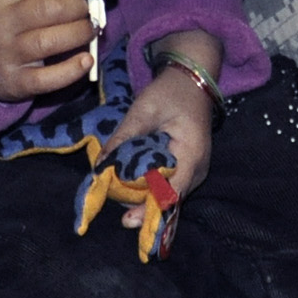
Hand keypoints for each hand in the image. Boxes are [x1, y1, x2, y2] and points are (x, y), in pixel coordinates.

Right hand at [0, 0, 112, 102]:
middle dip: (81, 8)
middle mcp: (1, 22)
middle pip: (49, 9)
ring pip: (48, 42)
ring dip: (79, 34)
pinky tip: (86, 61)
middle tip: (93, 12)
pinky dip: (71, 70)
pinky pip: (46, 79)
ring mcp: (5, 54)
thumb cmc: (7, 20)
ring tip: (90, 31)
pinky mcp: (13, 83)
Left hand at [104, 30, 220, 219]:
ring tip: (121, 195)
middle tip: (116, 205)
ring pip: (171, 195)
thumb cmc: (170, 91)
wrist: (191, 78)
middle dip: (143, 206)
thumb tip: (99, 166)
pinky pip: (172, 185)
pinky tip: (134, 184)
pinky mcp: (190, 167)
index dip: (149, 210)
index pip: (172, 194)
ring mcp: (196, 170)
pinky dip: (153, 188)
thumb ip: (123, 138)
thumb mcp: (144, 110)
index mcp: (191, 155)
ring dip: (147, 197)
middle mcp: (198, 169)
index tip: (126, 220)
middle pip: (170, 199)